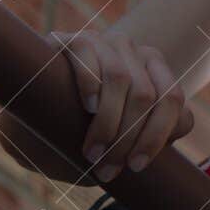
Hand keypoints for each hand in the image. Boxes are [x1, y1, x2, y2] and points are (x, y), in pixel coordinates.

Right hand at [0, 28, 195, 183]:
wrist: (36, 112)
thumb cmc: (85, 129)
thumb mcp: (122, 134)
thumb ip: (152, 131)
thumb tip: (173, 132)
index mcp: (156, 72)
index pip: (171, 100)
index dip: (157, 135)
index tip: (137, 166)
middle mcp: (135, 53)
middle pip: (146, 95)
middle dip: (127, 138)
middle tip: (107, 169)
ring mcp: (105, 42)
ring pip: (120, 79)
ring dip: (107, 123)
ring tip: (93, 153)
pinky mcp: (72, 40)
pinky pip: (89, 56)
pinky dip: (91, 84)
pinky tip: (88, 108)